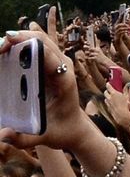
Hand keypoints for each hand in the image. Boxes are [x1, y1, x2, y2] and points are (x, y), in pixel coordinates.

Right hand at [0, 30, 89, 151]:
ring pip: (39, 41)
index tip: (7, 42)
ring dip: (18, 39)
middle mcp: (63, 69)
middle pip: (43, 41)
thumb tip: (2, 134)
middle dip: (19, 37)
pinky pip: (36, 48)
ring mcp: (58, 65)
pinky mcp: (51, 66)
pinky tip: (5, 48)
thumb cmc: (60, 132)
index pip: (49, 55)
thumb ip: (22, 139)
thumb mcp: (43, 138)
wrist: (75, 129)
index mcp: (64, 82)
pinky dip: (21, 44)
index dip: (28, 43)